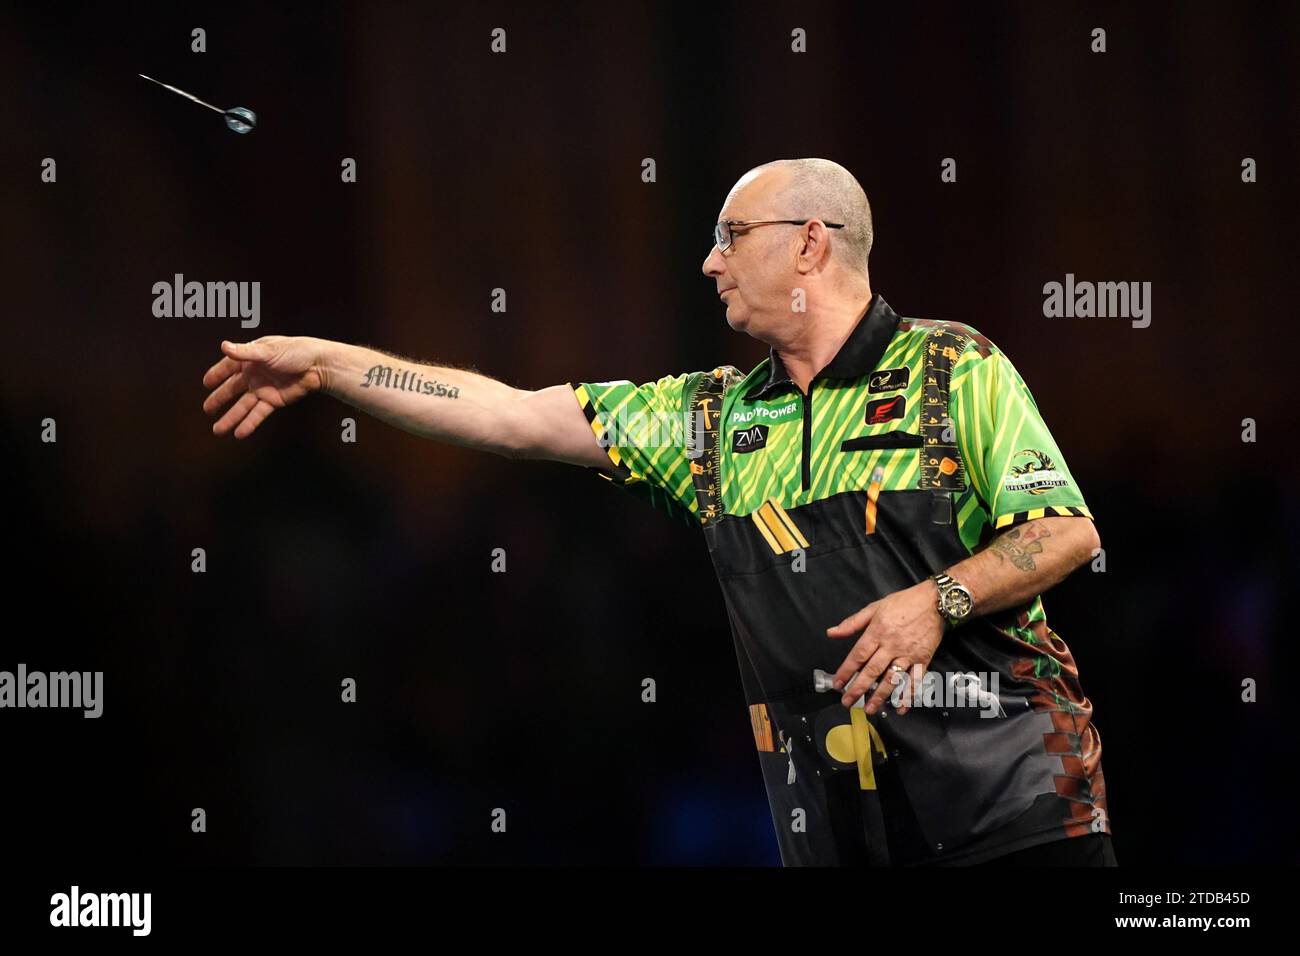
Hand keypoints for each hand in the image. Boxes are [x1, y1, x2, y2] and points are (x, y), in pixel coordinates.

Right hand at [203, 335, 326, 437]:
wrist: (319, 366)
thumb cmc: (295, 351)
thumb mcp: (268, 350)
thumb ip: (245, 352)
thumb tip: (224, 346)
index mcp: (251, 358)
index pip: (228, 367)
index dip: (217, 375)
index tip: (206, 383)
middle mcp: (254, 374)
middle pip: (233, 389)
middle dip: (219, 399)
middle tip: (207, 409)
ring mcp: (264, 389)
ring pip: (243, 406)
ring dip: (231, 418)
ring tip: (218, 430)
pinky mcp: (274, 401)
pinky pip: (258, 414)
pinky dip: (249, 423)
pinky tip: (239, 433)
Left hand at [825, 580, 944, 714]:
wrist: (936, 601)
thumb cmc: (904, 602)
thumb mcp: (874, 607)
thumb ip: (852, 623)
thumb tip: (831, 633)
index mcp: (877, 631)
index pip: (858, 655)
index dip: (846, 671)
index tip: (837, 684)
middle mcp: (892, 645)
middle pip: (872, 671)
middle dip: (859, 689)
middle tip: (848, 703)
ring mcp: (908, 654)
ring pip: (892, 679)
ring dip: (880, 696)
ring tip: (870, 709)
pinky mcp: (923, 659)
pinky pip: (915, 680)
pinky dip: (908, 695)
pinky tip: (900, 708)